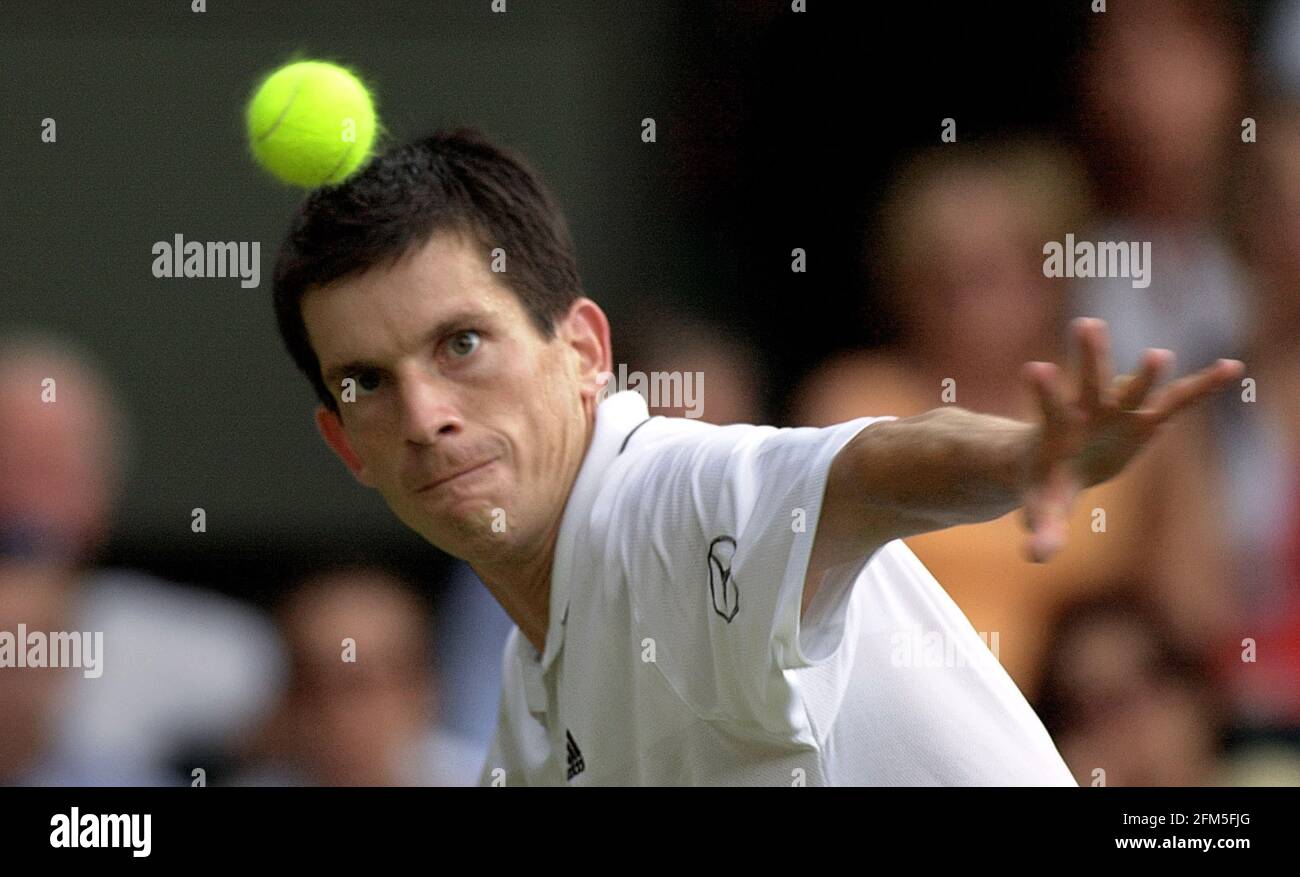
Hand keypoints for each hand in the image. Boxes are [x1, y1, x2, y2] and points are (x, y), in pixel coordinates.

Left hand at [1018, 317, 1243, 562]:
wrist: (1059, 460)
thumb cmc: (1045, 483)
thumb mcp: (1042, 508)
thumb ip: (1042, 530)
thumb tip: (1034, 557)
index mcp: (1057, 429)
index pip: (1048, 406)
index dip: (1044, 389)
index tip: (1035, 367)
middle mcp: (1087, 411)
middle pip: (1089, 382)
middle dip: (1091, 358)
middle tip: (1087, 326)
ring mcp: (1118, 409)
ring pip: (1133, 386)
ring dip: (1144, 373)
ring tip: (1159, 356)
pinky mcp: (1146, 417)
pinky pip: (1178, 400)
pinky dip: (1203, 386)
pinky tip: (1233, 367)